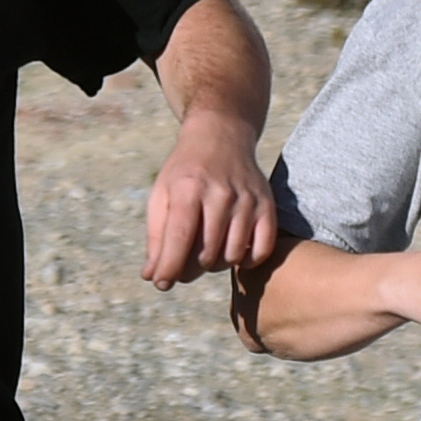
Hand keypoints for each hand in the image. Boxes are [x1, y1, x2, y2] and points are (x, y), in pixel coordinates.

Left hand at [142, 114, 275, 288]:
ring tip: (207, 251)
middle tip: (184, 262)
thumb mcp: (161, 195)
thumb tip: (154, 276)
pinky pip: (261, 251)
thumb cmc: (185, 172)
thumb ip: (156, 236)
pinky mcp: (267, 206)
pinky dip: (246, 261)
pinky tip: (233, 251)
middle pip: (205, 253)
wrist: (221, 136)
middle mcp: (220, 194)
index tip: (162, 283)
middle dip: (189, 268)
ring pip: (231, 256)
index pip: (179, 238)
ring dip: (216, 264)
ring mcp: (247, 200)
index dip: (169, 267)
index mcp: (188, 188)